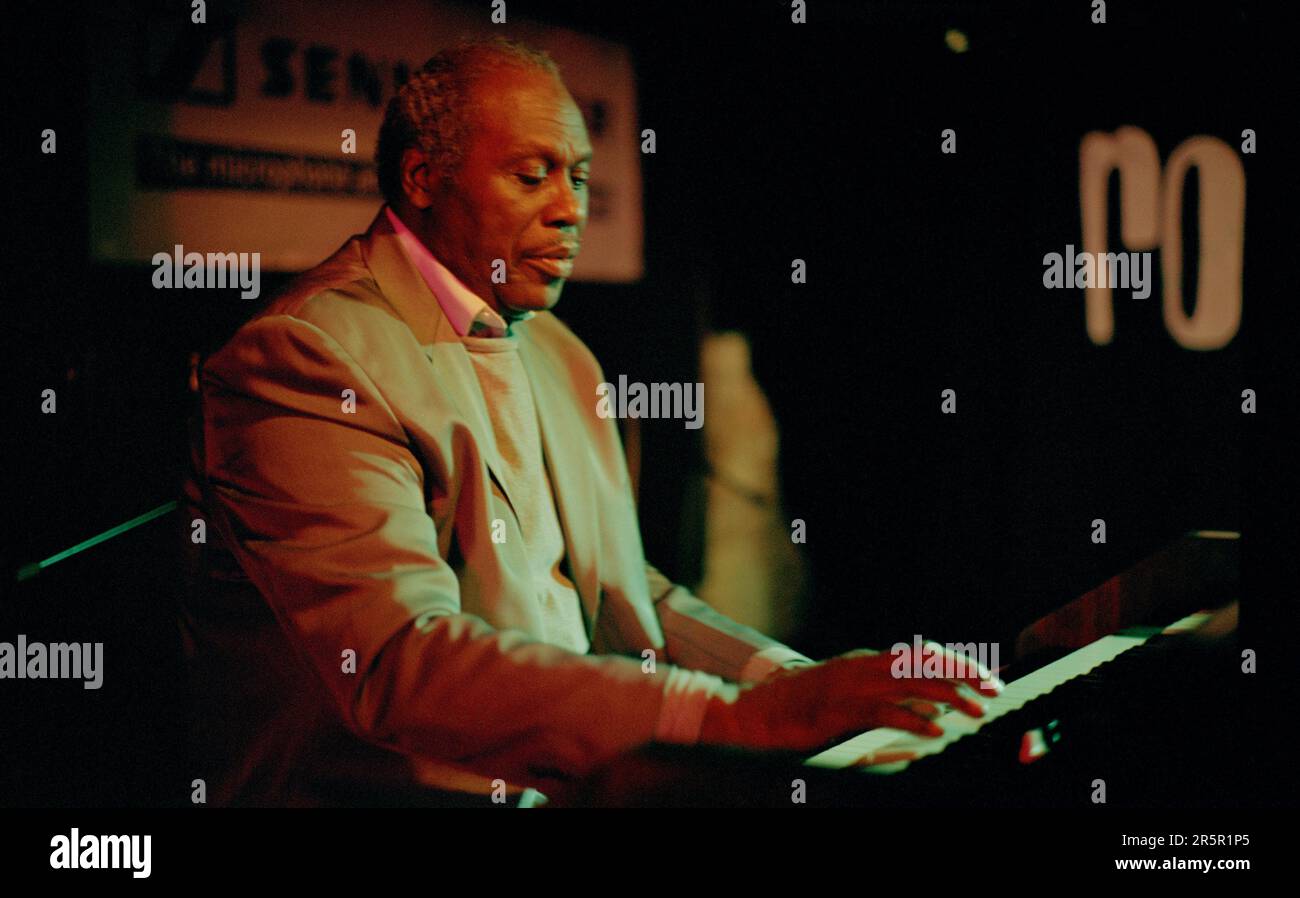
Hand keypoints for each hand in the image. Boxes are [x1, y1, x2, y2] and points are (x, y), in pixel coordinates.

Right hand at [698, 646, 1002, 752]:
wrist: (755, 711)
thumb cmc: (802, 710)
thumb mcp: (853, 701)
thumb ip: (891, 703)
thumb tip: (933, 710)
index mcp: (868, 663)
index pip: (924, 654)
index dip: (959, 663)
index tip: (986, 679)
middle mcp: (864, 667)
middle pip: (925, 662)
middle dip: (964, 673)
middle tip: (994, 690)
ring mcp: (852, 686)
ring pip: (911, 682)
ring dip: (949, 696)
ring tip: (975, 712)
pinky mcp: (840, 710)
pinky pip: (884, 713)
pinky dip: (913, 720)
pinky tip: (935, 731)